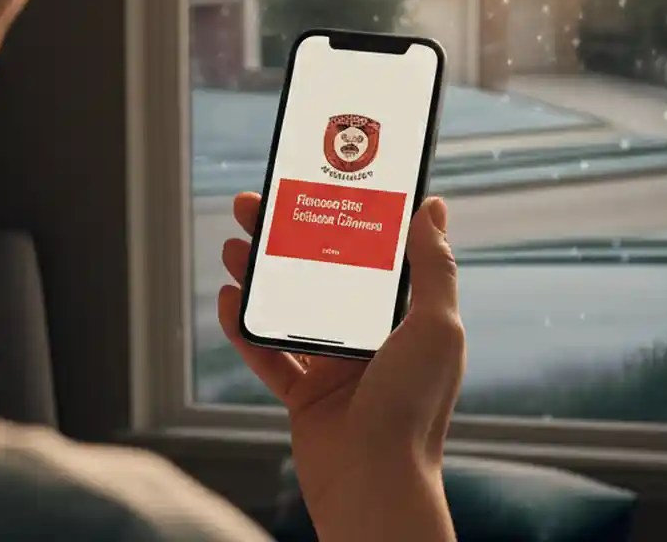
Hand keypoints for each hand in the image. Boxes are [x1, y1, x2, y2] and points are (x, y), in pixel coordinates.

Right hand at [217, 194, 464, 541]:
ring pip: (289, 308)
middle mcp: (372, 338)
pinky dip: (244, 328)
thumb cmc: (414, 407)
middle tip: (255, 205)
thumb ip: (434, 266)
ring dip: (259, 276)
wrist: (375, 483)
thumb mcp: (438, 326)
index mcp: (406, 317)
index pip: (372, 254)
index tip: (318, 183)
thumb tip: (432, 207)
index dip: (344, 217)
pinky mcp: (304, 397)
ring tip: (234, 245)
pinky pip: (268, 354)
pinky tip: (229, 298)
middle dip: (286, 238)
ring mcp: (336, 367)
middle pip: (321, 274)